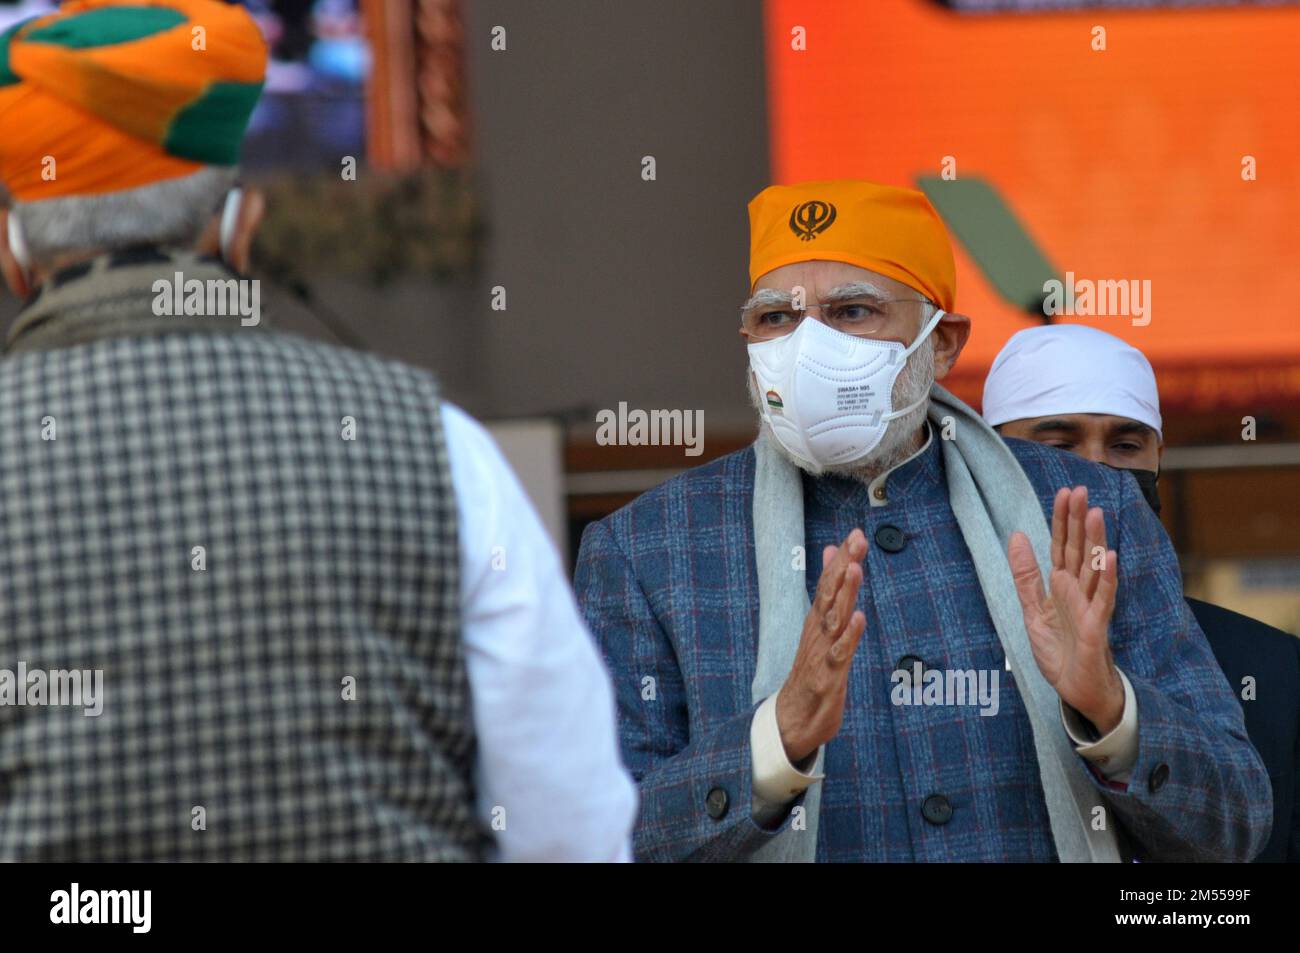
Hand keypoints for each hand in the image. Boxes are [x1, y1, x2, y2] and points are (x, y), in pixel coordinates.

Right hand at [775, 529, 868, 764]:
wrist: (793, 718)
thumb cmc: (812, 670)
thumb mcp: (821, 628)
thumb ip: (830, 591)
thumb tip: (832, 553)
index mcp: (818, 620)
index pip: (829, 583)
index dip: (842, 558)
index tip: (855, 534)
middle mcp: (818, 631)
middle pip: (831, 593)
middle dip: (844, 565)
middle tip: (856, 540)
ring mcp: (821, 652)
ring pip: (834, 618)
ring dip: (844, 594)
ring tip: (855, 570)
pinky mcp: (827, 676)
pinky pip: (839, 654)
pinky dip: (849, 636)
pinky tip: (859, 619)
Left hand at [1007, 486, 1124, 734]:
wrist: (1077, 689)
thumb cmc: (1060, 651)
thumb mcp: (1032, 610)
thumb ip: (1025, 575)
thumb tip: (1016, 536)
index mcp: (1061, 585)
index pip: (1061, 546)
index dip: (1062, 520)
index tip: (1064, 492)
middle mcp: (1078, 591)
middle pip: (1078, 549)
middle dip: (1078, 521)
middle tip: (1080, 490)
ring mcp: (1090, 607)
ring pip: (1093, 568)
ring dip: (1095, 541)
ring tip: (1096, 514)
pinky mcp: (1097, 626)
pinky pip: (1103, 599)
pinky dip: (1107, 579)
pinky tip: (1110, 558)